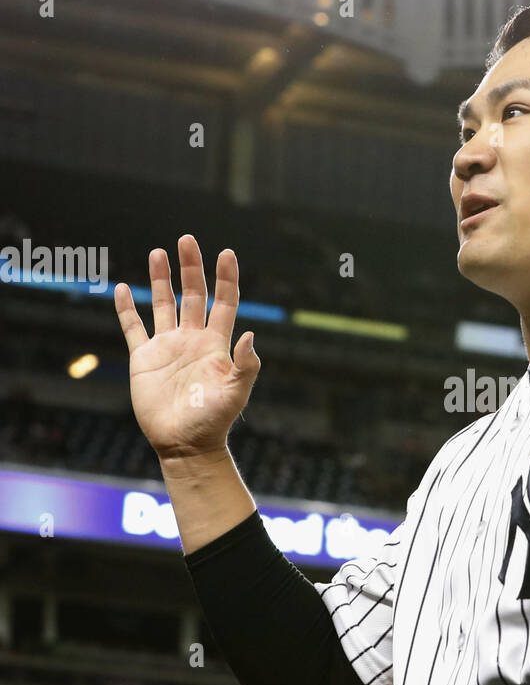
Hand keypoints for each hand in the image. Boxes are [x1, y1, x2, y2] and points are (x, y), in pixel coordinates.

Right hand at [114, 235, 259, 460]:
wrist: (184, 444)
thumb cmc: (213, 421)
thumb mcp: (236, 393)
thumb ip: (245, 365)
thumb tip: (251, 335)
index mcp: (216, 344)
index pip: (224, 302)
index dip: (226, 278)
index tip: (227, 253)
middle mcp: (192, 339)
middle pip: (193, 295)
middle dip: (191, 267)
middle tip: (187, 240)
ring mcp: (168, 346)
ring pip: (163, 304)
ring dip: (161, 279)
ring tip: (159, 252)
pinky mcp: (144, 359)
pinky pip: (134, 327)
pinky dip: (127, 308)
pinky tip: (123, 288)